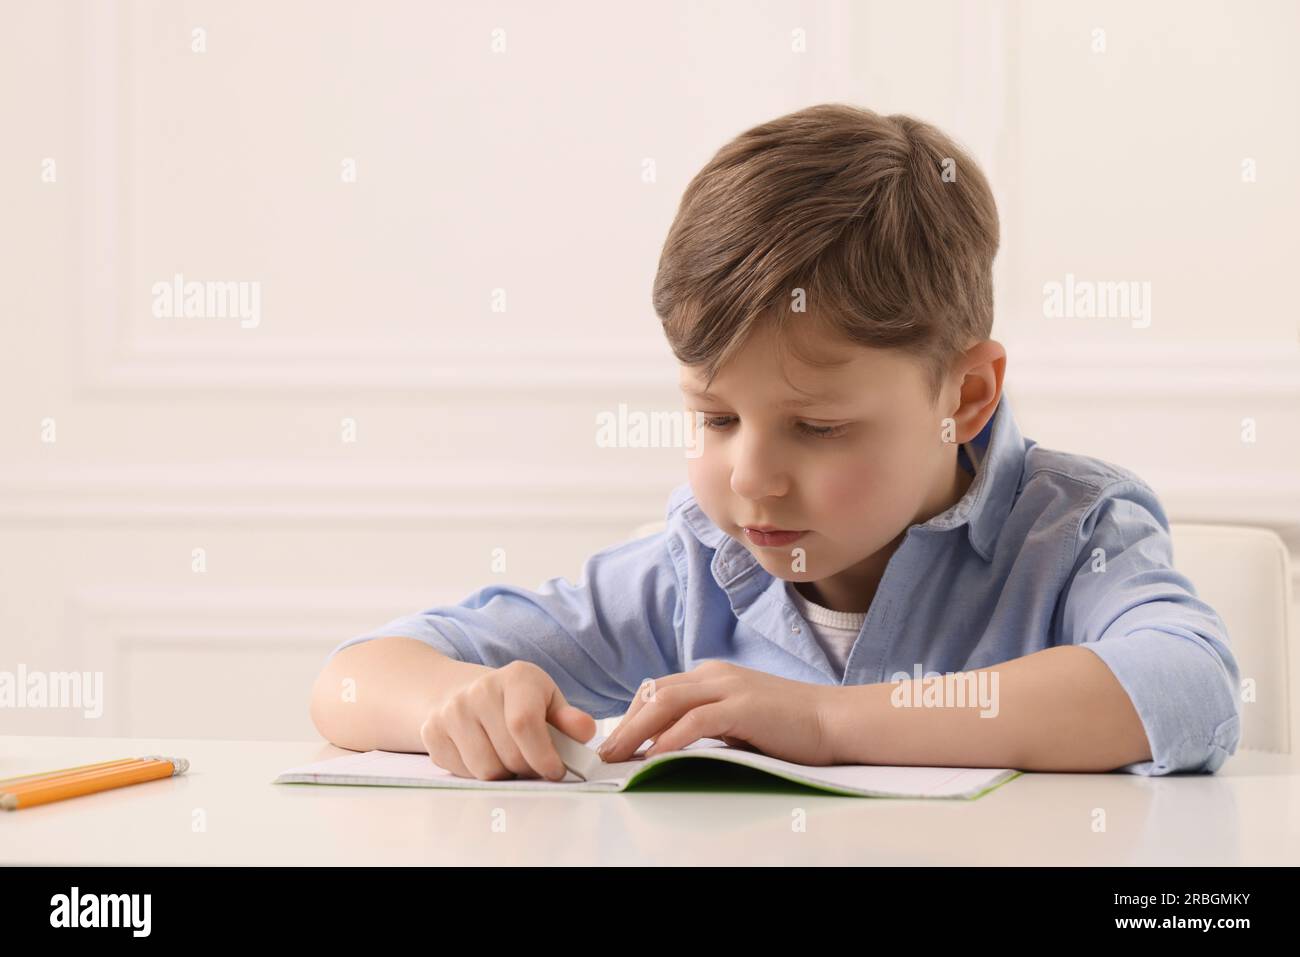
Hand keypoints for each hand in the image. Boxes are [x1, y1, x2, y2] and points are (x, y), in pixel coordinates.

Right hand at [419, 659, 595, 780]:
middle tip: (532, 766)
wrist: (462, 691)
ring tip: (509, 759)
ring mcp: (451, 711)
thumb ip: (568, 719)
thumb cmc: (516, 700)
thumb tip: (584, 730)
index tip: (555, 771)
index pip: (524, 724)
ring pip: (484, 771)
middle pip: (508, 755)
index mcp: (516, 677)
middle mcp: (479, 690)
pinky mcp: (431, 732)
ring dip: (503, 775)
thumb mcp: (547, 700)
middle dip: (527, 770)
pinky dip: (478, 775)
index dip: (543, 756)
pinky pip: (462, 774)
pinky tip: (485, 755)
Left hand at [596, 660, 835, 765]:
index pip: (659, 690)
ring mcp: (729, 687)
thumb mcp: (740, 721)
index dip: (632, 716)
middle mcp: (715, 674)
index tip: (615, 742)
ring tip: (617, 755)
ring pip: (667, 702)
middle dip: (625, 724)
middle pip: (655, 694)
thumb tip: (672, 746)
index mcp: (713, 675)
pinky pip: (696, 720)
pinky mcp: (743, 706)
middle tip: (603, 752)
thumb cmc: (791, 727)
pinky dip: (670, 738)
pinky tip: (653, 756)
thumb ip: (709, 724)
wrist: (835, 721)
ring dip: (637, 731)